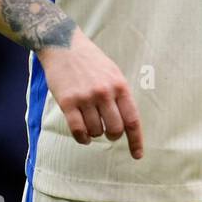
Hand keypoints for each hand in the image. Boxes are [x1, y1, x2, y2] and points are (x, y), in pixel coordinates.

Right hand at [37, 28, 143, 158]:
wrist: (64, 46)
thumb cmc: (91, 62)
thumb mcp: (113, 73)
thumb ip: (121, 95)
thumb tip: (127, 123)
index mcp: (120, 86)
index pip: (132, 120)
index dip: (136, 140)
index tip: (137, 155)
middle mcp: (105, 93)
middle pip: (115, 129)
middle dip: (113, 136)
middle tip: (108, 132)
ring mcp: (86, 97)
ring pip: (96, 131)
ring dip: (95, 134)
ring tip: (92, 123)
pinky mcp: (67, 102)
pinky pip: (78, 130)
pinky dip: (82, 138)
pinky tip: (83, 136)